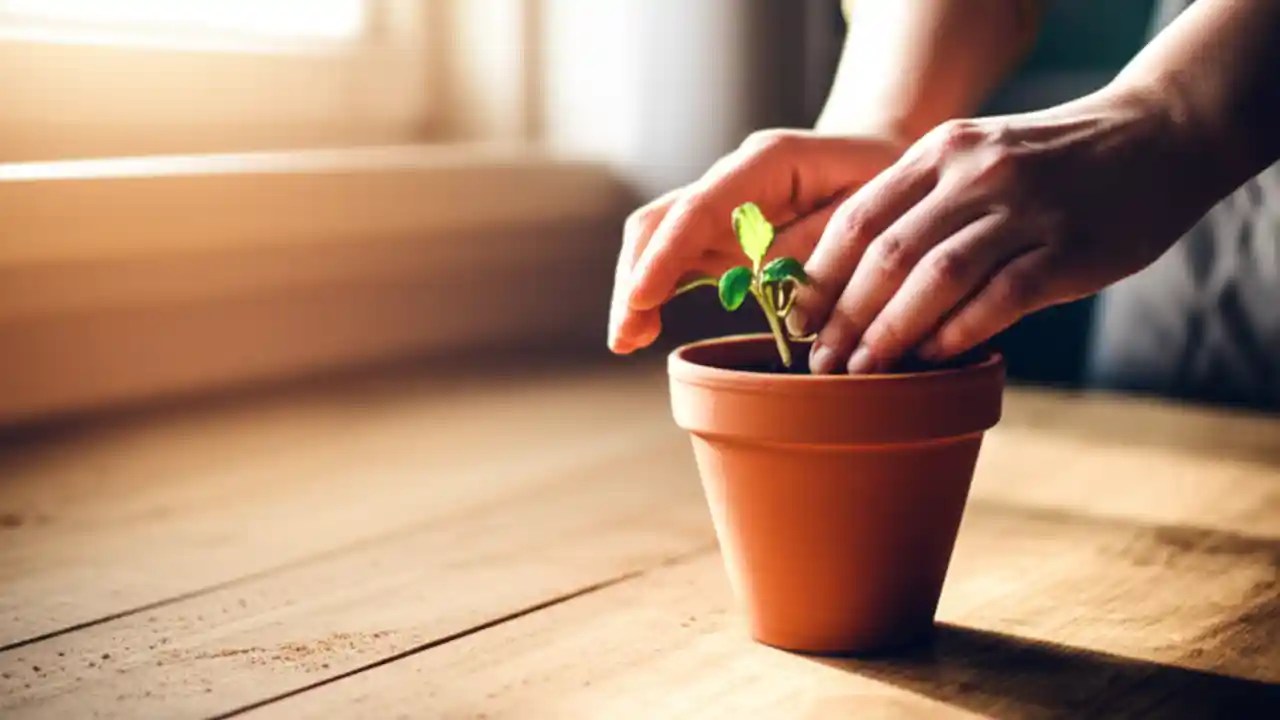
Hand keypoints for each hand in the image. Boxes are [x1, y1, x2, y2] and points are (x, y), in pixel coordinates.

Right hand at [607, 130, 904, 353]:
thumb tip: (770, 280)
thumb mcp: (868, 203)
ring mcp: (719, 208)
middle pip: (660, 222)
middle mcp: (730, 180)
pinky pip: (674, 262)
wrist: (879, 156)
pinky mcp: (718, 235)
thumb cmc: (881, 179)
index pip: (700, 206)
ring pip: (655, 241)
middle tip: (626, 335)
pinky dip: (656, 294)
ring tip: (628, 341)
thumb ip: (819, 239)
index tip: (643, 297)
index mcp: (766, 161)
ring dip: (638, 291)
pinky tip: (644, 330)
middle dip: (637, 277)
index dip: (668, 253)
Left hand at [789, 89, 1215, 373]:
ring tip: (864, 370)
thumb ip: (920, 205)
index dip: (821, 277)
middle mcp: (976, 174)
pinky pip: (999, 299)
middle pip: (887, 254)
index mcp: (941, 153)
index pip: (857, 218)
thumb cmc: (1049, 163)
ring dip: (891, 331)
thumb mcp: (974, 156)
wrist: (1157, 135)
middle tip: (822, 362)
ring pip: (936, 278)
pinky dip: (959, 333)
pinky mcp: (1070, 249)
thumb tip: (856, 288)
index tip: (797, 322)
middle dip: (845, 316)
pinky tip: (935, 358)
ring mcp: (1026, 209)